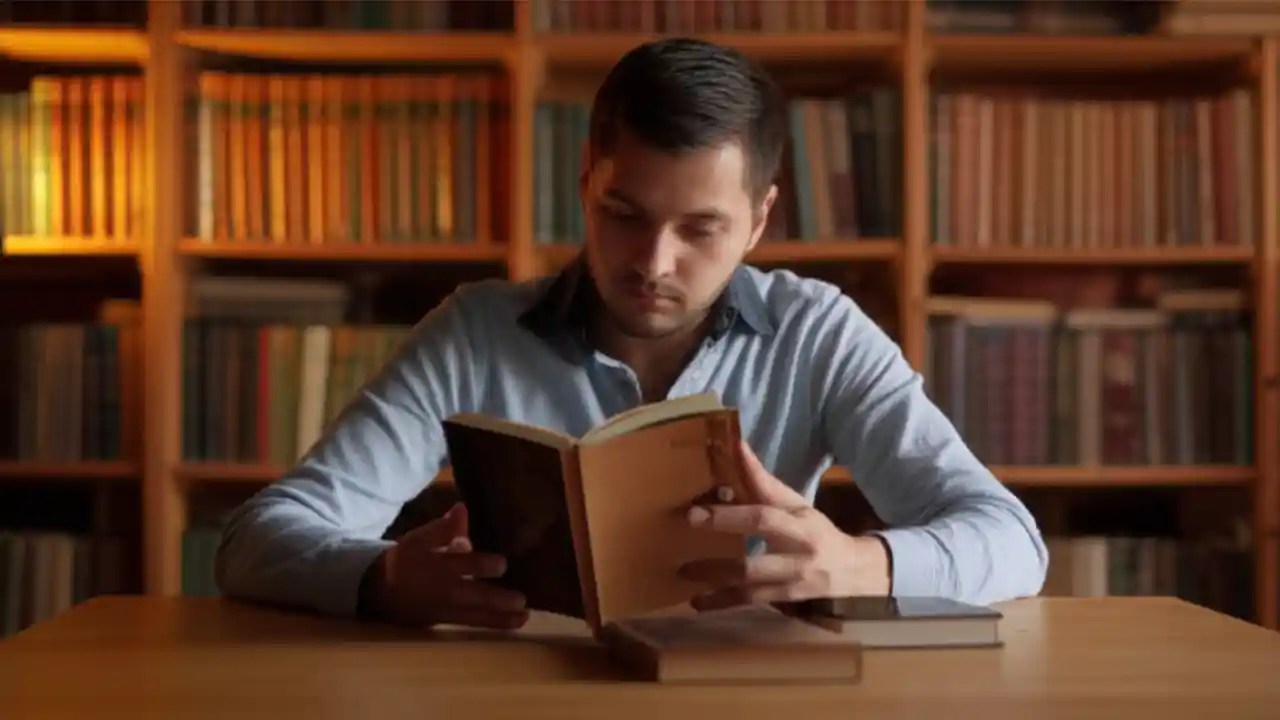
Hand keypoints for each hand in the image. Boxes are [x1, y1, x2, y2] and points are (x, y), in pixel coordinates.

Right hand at [365, 502, 528, 629]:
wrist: (378, 589)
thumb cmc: (405, 559)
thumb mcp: (419, 538)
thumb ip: (443, 528)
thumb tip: (462, 508)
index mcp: (440, 565)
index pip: (466, 565)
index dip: (486, 565)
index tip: (504, 564)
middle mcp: (445, 590)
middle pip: (476, 597)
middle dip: (499, 601)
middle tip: (523, 601)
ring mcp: (445, 610)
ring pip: (476, 617)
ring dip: (500, 619)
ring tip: (523, 618)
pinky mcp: (443, 623)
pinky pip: (470, 624)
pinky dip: (490, 624)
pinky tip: (509, 624)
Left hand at [678, 440, 889, 610]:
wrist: (853, 572)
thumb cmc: (817, 531)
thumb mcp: (797, 505)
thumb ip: (764, 482)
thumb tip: (736, 447)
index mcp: (800, 526)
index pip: (764, 517)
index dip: (730, 515)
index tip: (696, 511)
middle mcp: (796, 558)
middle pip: (753, 559)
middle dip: (717, 553)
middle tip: (687, 534)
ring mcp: (790, 584)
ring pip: (748, 586)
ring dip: (713, 579)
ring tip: (681, 572)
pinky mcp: (784, 602)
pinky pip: (749, 603)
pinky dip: (721, 603)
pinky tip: (697, 602)